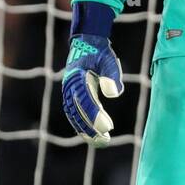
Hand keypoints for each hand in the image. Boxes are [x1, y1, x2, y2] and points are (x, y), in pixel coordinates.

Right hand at [61, 1, 124, 145]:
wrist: (86, 43)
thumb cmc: (100, 52)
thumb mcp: (108, 59)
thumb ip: (112, 75)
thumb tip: (114, 94)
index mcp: (76, 76)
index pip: (85, 99)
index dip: (94, 114)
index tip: (107, 127)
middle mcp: (69, 86)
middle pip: (77, 111)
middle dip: (90, 127)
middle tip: (105, 140)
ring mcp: (69, 91)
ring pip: (74, 116)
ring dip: (86, 130)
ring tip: (102, 142)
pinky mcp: (72, 95)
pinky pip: (75, 114)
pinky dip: (83, 125)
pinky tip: (95, 136)